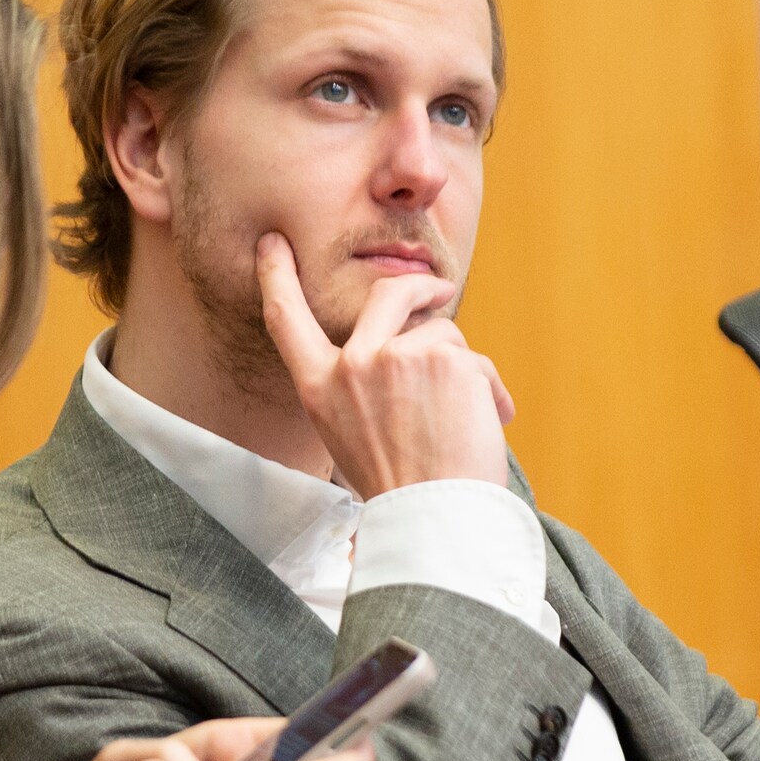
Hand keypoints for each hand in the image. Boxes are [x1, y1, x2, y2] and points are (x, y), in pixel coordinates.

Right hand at [256, 234, 513, 497]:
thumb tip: (413, 341)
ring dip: (463, 369)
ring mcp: (396, 356)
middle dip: (418, 286)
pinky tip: (487, 421)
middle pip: (386, 295)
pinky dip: (488, 389)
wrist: (435, 516)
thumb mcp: (354, 434)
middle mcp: (351, 365)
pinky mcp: (443, 357)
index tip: (272, 243)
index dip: (276, 275)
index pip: (286, 320)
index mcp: (319, 389)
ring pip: (442, 334)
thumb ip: (365, 385)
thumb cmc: (402, 487)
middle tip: (439, 290)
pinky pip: (474, 358)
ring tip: (469, 418)